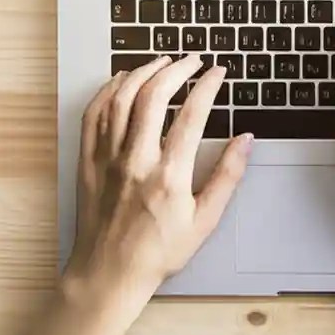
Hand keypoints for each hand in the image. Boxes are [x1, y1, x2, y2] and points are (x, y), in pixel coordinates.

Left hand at [65, 55, 252, 298]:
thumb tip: (245, 141)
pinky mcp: (88, 161)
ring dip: (143, 73)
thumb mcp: (204, 221)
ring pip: (121, 99)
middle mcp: (136, 161)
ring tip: (161, 62)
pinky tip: (121, 81)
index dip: (207, 86)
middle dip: (176, 69)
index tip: (217, 72)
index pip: (192, 114)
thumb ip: (227, 177)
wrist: (109, 273)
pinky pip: (94, 115)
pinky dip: (107, 91)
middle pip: (154, 96)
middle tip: (192, 60)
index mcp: (168, 176)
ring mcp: (108, 158)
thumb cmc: (158, 252)